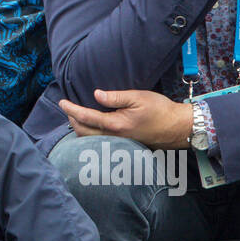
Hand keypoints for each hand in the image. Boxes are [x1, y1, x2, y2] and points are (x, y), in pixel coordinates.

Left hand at [60, 89, 191, 148]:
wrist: (177, 127)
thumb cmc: (159, 110)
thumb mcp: (138, 97)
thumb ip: (115, 97)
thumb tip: (96, 94)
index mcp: (116, 124)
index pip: (86, 117)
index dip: (71, 109)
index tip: (62, 102)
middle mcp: (115, 137)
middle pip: (84, 132)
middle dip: (72, 120)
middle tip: (66, 108)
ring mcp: (119, 143)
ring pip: (91, 140)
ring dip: (79, 128)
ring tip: (74, 116)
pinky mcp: (124, 145)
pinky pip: (100, 142)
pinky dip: (90, 135)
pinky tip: (90, 127)